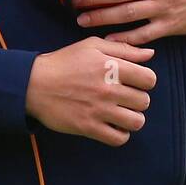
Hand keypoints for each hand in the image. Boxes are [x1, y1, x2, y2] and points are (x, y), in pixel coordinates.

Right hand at [25, 37, 156, 146]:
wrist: (34, 84)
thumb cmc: (64, 61)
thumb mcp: (92, 46)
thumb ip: (124, 49)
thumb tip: (150, 54)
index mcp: (111, 66)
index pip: (149, 79)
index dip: (145, 81)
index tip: (135, 82)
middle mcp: (108, 89)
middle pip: (144, 101)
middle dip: (138, 99)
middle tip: (125, 98)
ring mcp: (98, 110)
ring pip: (136, 122)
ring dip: (132, 118)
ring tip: (121, 113)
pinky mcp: (88, 127)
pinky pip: (119, 138)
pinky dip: (120, 134)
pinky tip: (113, 125)